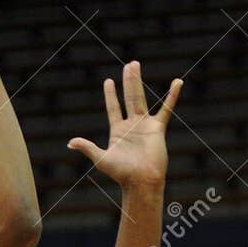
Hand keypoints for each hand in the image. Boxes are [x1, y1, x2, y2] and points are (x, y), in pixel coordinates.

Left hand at [68, 62, 182, 191]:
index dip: (110, 95)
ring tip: (136, 65)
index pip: (113, 108)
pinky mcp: (158, 129)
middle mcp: (131, 125)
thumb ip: (87, 147)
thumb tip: (70, 143)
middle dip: (128, 81)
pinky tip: (177, 82)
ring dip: (138, 82)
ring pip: (141, 98)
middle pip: (129, 98)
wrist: (141, 181)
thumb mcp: (101, 159)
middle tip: (130, 64)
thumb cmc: (121, 173)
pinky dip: (172, 96)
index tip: (109, 81)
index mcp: (118, 131)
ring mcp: (145, 125)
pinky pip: (166, 109)